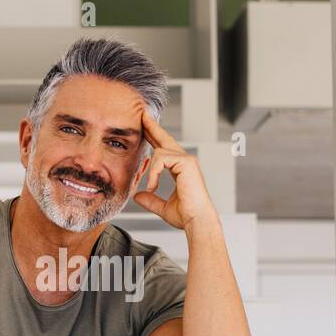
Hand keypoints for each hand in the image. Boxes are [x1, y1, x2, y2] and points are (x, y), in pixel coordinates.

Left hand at [132, 110, 217, 230]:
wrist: (197, 220)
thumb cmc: (186, 215)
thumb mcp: (163, 207)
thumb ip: (151, 200)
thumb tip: (138, 196)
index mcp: (181, 169)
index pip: (165, 149)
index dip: (154, 138)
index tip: (145, 129)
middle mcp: (185, 161)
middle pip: (165, 139)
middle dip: (152, 127)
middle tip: (142, 115)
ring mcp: (187, 160)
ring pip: (159, 152)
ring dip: (151, 171)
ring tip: (152, 187)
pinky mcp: (186, 162)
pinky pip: (161, 159)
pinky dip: (154, 173)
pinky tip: (154, 186)